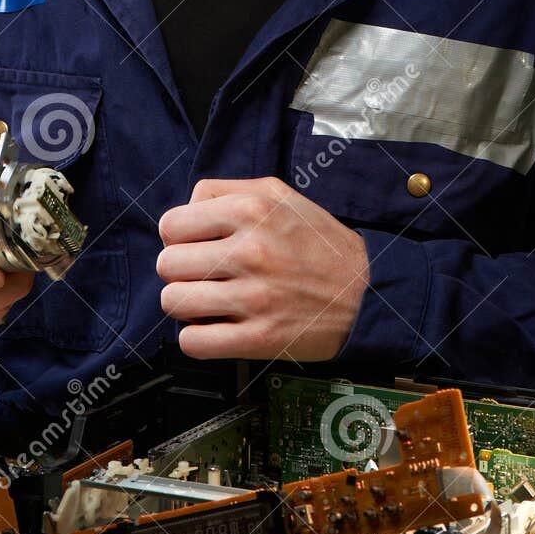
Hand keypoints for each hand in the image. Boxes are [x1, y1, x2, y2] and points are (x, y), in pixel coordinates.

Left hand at [156, 176, 369, 360]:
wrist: (367, 293)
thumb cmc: (319, 243)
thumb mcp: (279, 194)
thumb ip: (226, 191)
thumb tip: (185, 210)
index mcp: (250, 210)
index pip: (171, 225)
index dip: (177, 237)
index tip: (193, 246)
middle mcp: (249, 251)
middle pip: (167, 264)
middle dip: (180, 271)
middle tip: (203, 275)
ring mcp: (254, 297)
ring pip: (173, 302)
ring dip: (186, 304)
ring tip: (208, 301)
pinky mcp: (259, 338)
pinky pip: (193, 342)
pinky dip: (197, 338)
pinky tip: (215, 327)